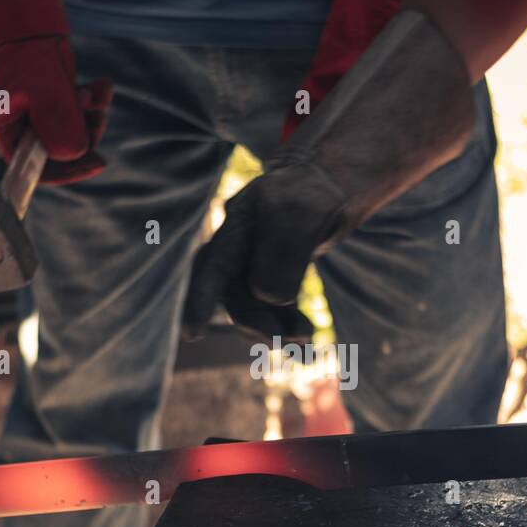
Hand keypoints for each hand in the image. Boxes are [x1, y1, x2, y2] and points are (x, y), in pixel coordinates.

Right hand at [0, 0, 111, 184]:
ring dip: (90, 112)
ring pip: (70, 124)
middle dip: (84, 134)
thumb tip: (75, 154)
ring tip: (98, 93)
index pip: (34, 167)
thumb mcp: (45, 93)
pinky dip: (90, 96)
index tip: (96, 163)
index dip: (67, 170)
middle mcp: (19, 121)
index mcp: (7, 129)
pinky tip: (103, 85)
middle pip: (58, 147)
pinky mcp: (49, 90)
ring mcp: (34, 105)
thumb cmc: (25, 50)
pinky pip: (74, 104)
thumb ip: (60, 128)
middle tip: (99, 119)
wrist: (22, 12)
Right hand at [182, 162, 340, 342]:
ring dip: (276, 330)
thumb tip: (270, 298)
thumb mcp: (305, 211)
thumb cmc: (315, 191)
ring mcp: (255, 264)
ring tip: (306, 339)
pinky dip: (289, 327)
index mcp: (238, 224)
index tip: (193, 334)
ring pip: (255, 309)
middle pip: (234, 296)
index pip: (213, 266)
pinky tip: (307, 340)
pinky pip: (274, 311)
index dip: (200, 300)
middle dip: (255, 323)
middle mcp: (239, 249)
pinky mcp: (275, 278)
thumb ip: (286, 251)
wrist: (333, 186)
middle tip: (285, 340)